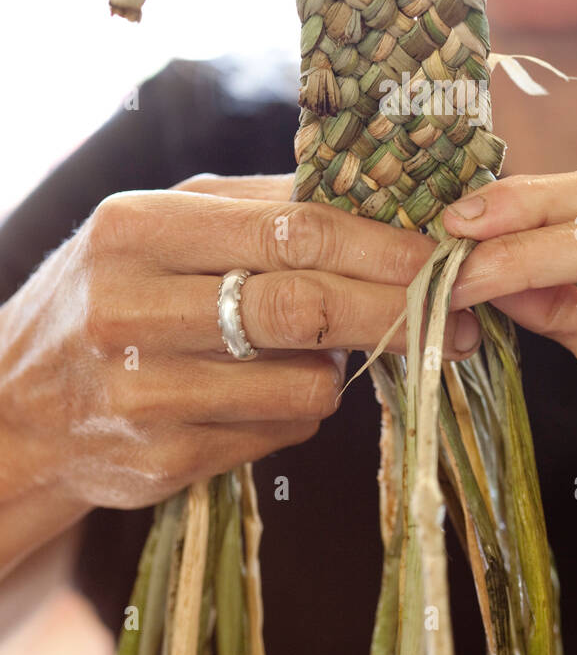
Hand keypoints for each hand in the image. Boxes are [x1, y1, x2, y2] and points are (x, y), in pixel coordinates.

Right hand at [0, 172, 477, 574]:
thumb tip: (376, 197)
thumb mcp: (159, 229)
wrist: (18, 407)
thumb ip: (256, 207)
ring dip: (348, 363)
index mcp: (138, 228)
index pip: (289, 229)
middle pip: (303, 304)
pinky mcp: (161, 458)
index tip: (440, 255)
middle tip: (455, 309)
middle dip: (394, 306)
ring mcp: (144, 390)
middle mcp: (133, 306)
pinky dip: (307, 405)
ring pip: (303, 379)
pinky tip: (291, 386)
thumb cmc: (110, 296)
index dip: (379, 245)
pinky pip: (280, 430)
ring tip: (356, 346)